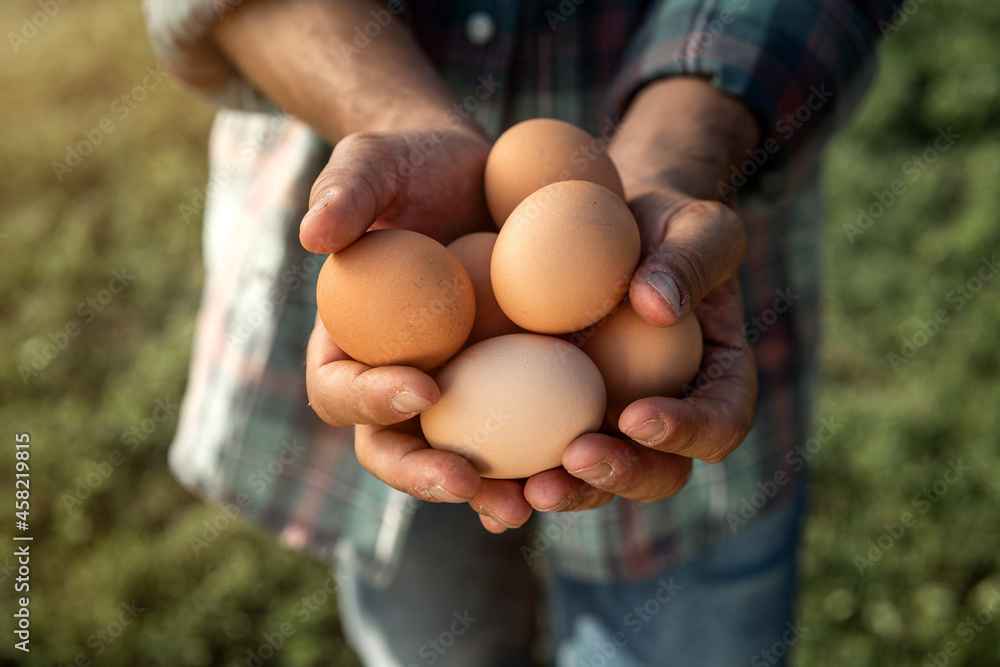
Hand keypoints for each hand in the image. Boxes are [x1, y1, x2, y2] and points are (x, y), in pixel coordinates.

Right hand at [303, 127, 535, 529]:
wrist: (482, 174)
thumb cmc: (415, 166)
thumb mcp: (376, 161)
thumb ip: (344, 190)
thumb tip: (312, 237)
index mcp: (348, 344)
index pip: (339, 388)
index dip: (370, 399)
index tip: (424, 387)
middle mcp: (395, 379)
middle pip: (393, 449)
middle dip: (423, 473)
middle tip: (467, 479)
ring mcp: (456, 390)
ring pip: (459, 458)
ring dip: (489, 489)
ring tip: (527, 501)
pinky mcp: (510, 387)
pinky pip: (522, 434)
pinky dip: (541, 460)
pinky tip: (577, 468)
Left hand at [518, 77, 760, 517]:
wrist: (602, 228)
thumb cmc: (660, 225)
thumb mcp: (695, 225)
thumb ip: (692, 260)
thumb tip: (656, 305)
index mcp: (716, 383)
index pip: (720, 421)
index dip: (687, 432)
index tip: (637, 415)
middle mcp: (663, 420)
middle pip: (657, 473)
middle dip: (621, 474)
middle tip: (578, 457)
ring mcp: (604, 428)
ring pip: (592, 481)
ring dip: (565, 492)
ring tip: (527, 489)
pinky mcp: (548, 425)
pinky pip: (531, 465)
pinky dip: (509, 484)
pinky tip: (477, 484)